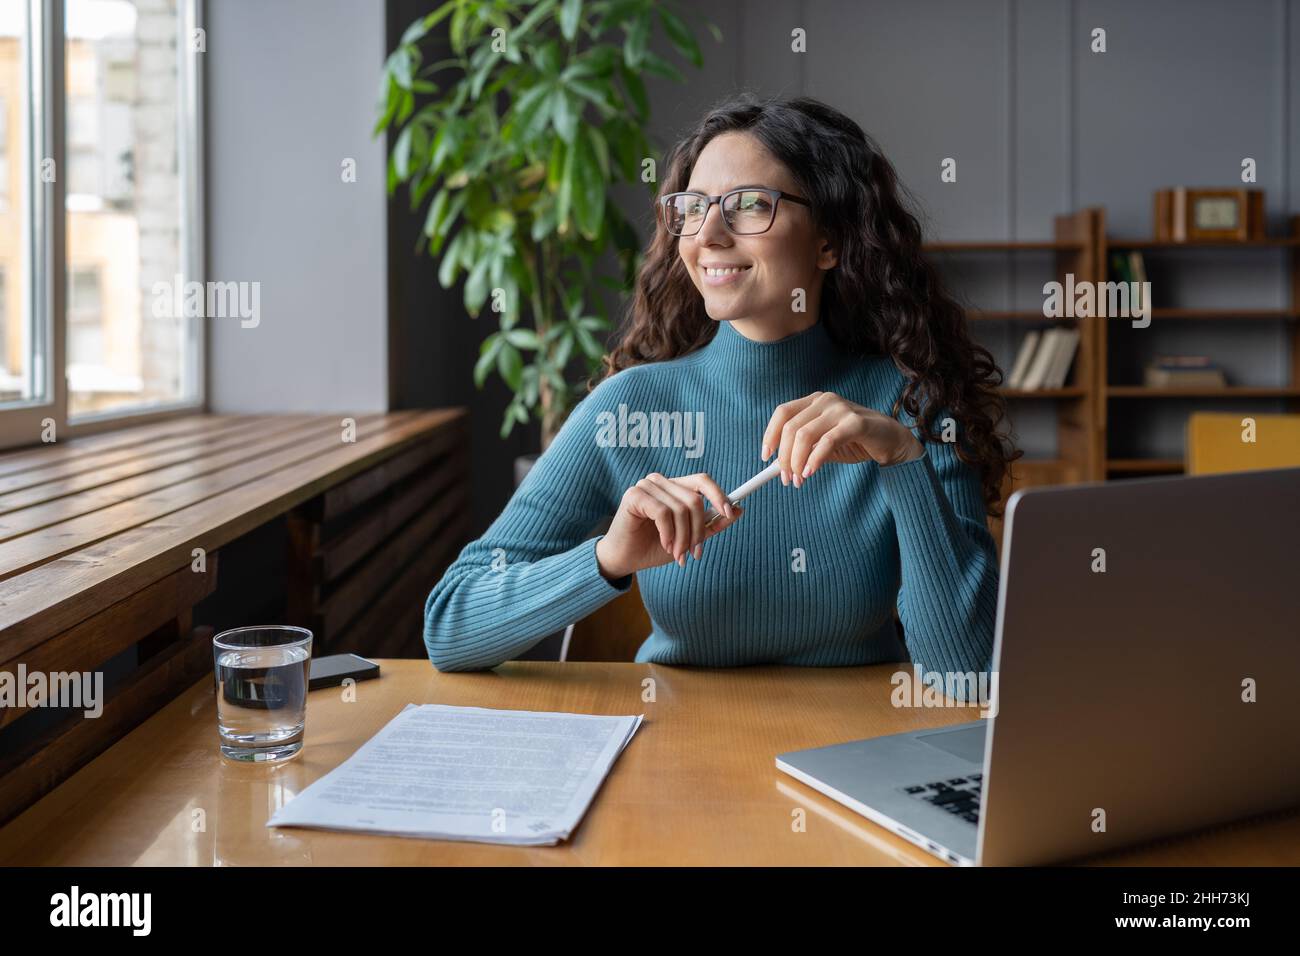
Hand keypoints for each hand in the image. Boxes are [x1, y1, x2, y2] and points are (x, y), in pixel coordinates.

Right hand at [596, 472, 744, 578]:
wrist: (625, 559)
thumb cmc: (653, 547)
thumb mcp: (689, 537)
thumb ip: (711, 523)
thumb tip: (739, 510)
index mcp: (674, 487)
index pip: (702, 481)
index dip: (719, 495)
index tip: (731, 513)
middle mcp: (661, 481)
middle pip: (694, 499)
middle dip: (698, 530)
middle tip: (695, 552)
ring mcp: (646, 485)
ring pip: (681, 508)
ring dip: (683, 537)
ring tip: (678, 554)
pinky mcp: (635, 495)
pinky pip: (663, 513)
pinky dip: (668, 533)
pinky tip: (664, 544)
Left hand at [760, 391, 923, 487]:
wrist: (891, 442)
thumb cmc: (855, 441)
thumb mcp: (824, 445)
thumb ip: (803, 450)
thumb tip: (778, 465)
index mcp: (814, 401)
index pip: (782, 413)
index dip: (770, 435)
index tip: (766, 457)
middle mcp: (825, 400)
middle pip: (791, 428)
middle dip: (784, 457)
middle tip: (786, 478)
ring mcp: (840, 409)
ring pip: (805, 435)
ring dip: (797, 462)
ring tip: (798, 480)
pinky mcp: (855, 422)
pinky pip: (826, 442)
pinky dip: (814, 460)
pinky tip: (810, 473)